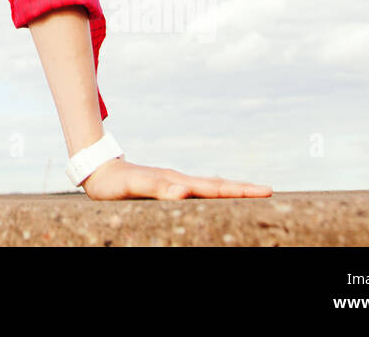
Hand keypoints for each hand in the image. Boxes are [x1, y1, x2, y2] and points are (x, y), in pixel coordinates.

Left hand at [82, 158, 272, 199]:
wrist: (99, 171)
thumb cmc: (114, 184)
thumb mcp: (134, 187)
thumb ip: (157, 188)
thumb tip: (184, 192)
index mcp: (176, 182)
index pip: (214, 188)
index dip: (239, 191)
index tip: (264, 191)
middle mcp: (179, 181)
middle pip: (217, 185)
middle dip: (243, 189)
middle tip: (269, 191)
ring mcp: (175, 183)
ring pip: (210, 187)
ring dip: (232, 190)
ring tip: (253, 193)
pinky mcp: (168, 187)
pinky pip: (198, 191)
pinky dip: (215, 192)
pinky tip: (219, 196)